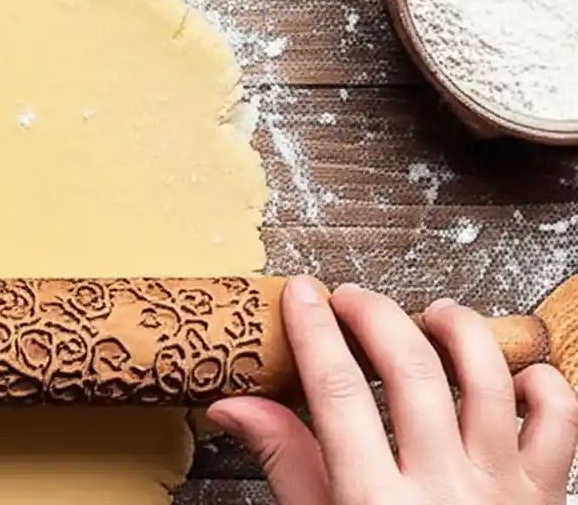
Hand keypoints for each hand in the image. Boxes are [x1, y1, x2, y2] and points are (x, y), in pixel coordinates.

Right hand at [208, 276, 577, 504]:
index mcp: (375, 503)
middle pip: (412, 369)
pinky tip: (505, 371)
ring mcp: (501, 490)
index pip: (337, 391)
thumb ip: (287, 463)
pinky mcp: (545, 495)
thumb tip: (235, 406)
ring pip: (490, 378)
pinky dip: (538, 381)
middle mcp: (443, 491)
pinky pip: (559, 420)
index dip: (314, 331)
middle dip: (375, 314)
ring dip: (458, 329)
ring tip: (432, 315)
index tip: (301, 295)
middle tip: (350, 298)